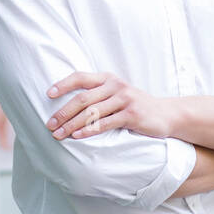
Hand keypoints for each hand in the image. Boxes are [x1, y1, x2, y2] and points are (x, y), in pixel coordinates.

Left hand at [45, 71, 173, 139]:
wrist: (166, 114)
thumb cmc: (135, 106)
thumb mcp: (117, 94)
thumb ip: (98, 94)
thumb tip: (67, 105)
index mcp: (109, 78)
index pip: (81, 77)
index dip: (63, 84)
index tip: (48, 94)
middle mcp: (116, 85)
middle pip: (83, 98)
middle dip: (63, 113)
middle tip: (49, 125)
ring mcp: (125, 99)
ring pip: (92, 112)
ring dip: (72, 125)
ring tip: (59, 134)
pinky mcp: (132, 114)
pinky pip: (105, 123)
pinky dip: (89, 131)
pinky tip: (77, 137)